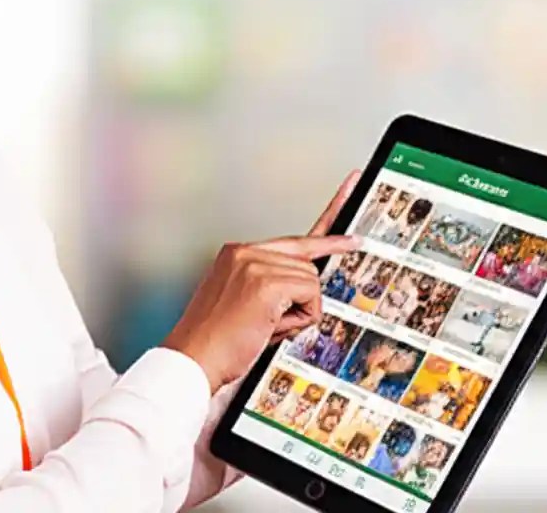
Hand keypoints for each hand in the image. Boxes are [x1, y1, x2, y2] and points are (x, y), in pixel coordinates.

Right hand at [163, 170, 361, 392]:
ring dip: (298, 310)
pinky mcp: (267, 283)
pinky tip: (269, 325)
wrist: (193, 360)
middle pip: (307, 262)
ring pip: (311, 279)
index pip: (292, 238)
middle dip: (302, 295)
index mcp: (237, 253)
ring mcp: (255, 264)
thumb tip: (308, 286)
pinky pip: (310, 294)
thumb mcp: (243, 302)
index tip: (352, 186)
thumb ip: (273, 285)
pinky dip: (300, 317)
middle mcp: (245, 251)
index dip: (328, 223)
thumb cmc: (216, 340)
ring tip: (263, 326)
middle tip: (277, 315)